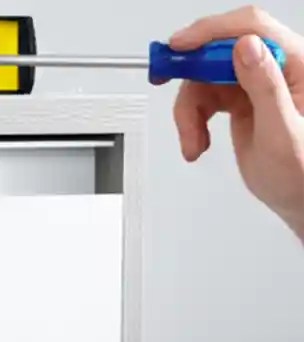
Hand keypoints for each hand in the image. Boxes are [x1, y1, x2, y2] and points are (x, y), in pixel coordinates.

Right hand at [168, 6, 303, 234]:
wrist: (299, 199)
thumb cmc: (303, 173)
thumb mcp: (283, 131)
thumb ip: (266, 86)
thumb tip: (246, 47)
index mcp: (298, 65)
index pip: (252, 29)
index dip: (213, 31)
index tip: (181, 46)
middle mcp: (277, 69)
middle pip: (220, 51)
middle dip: (191, 71)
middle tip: (163, 78)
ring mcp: (257, 84)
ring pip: (206, 77)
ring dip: (189, 110)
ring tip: (193, 140)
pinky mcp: (241, 100)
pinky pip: (205, 98)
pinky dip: (192, 121)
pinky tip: (198, 141)